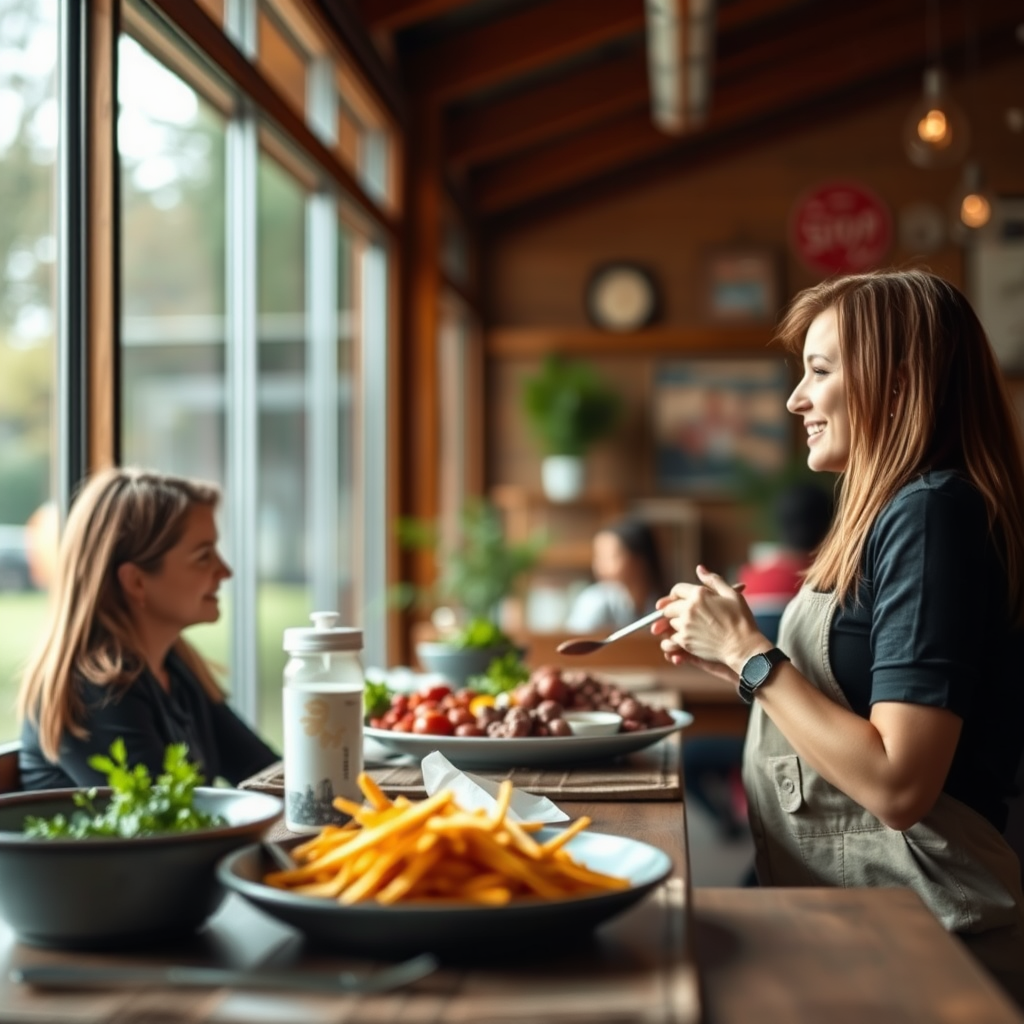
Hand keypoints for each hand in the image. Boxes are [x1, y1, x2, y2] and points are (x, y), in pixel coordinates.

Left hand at [651, 565, 766, 678]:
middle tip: (686, 613)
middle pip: (669, 607)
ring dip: (678, 623)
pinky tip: (693, 636)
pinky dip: (680, 636)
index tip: (679, 598)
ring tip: (693, 625)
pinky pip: (674, 637)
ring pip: (672, 622)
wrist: (743, 646)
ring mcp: (685, 626)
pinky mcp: (685, 641)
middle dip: (675, 609)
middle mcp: (689, 609)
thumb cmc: (741, 619)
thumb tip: (699, 568)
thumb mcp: (731, 594)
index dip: (676, 594)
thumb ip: (713, 580)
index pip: (677, 590)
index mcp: (699, 594)